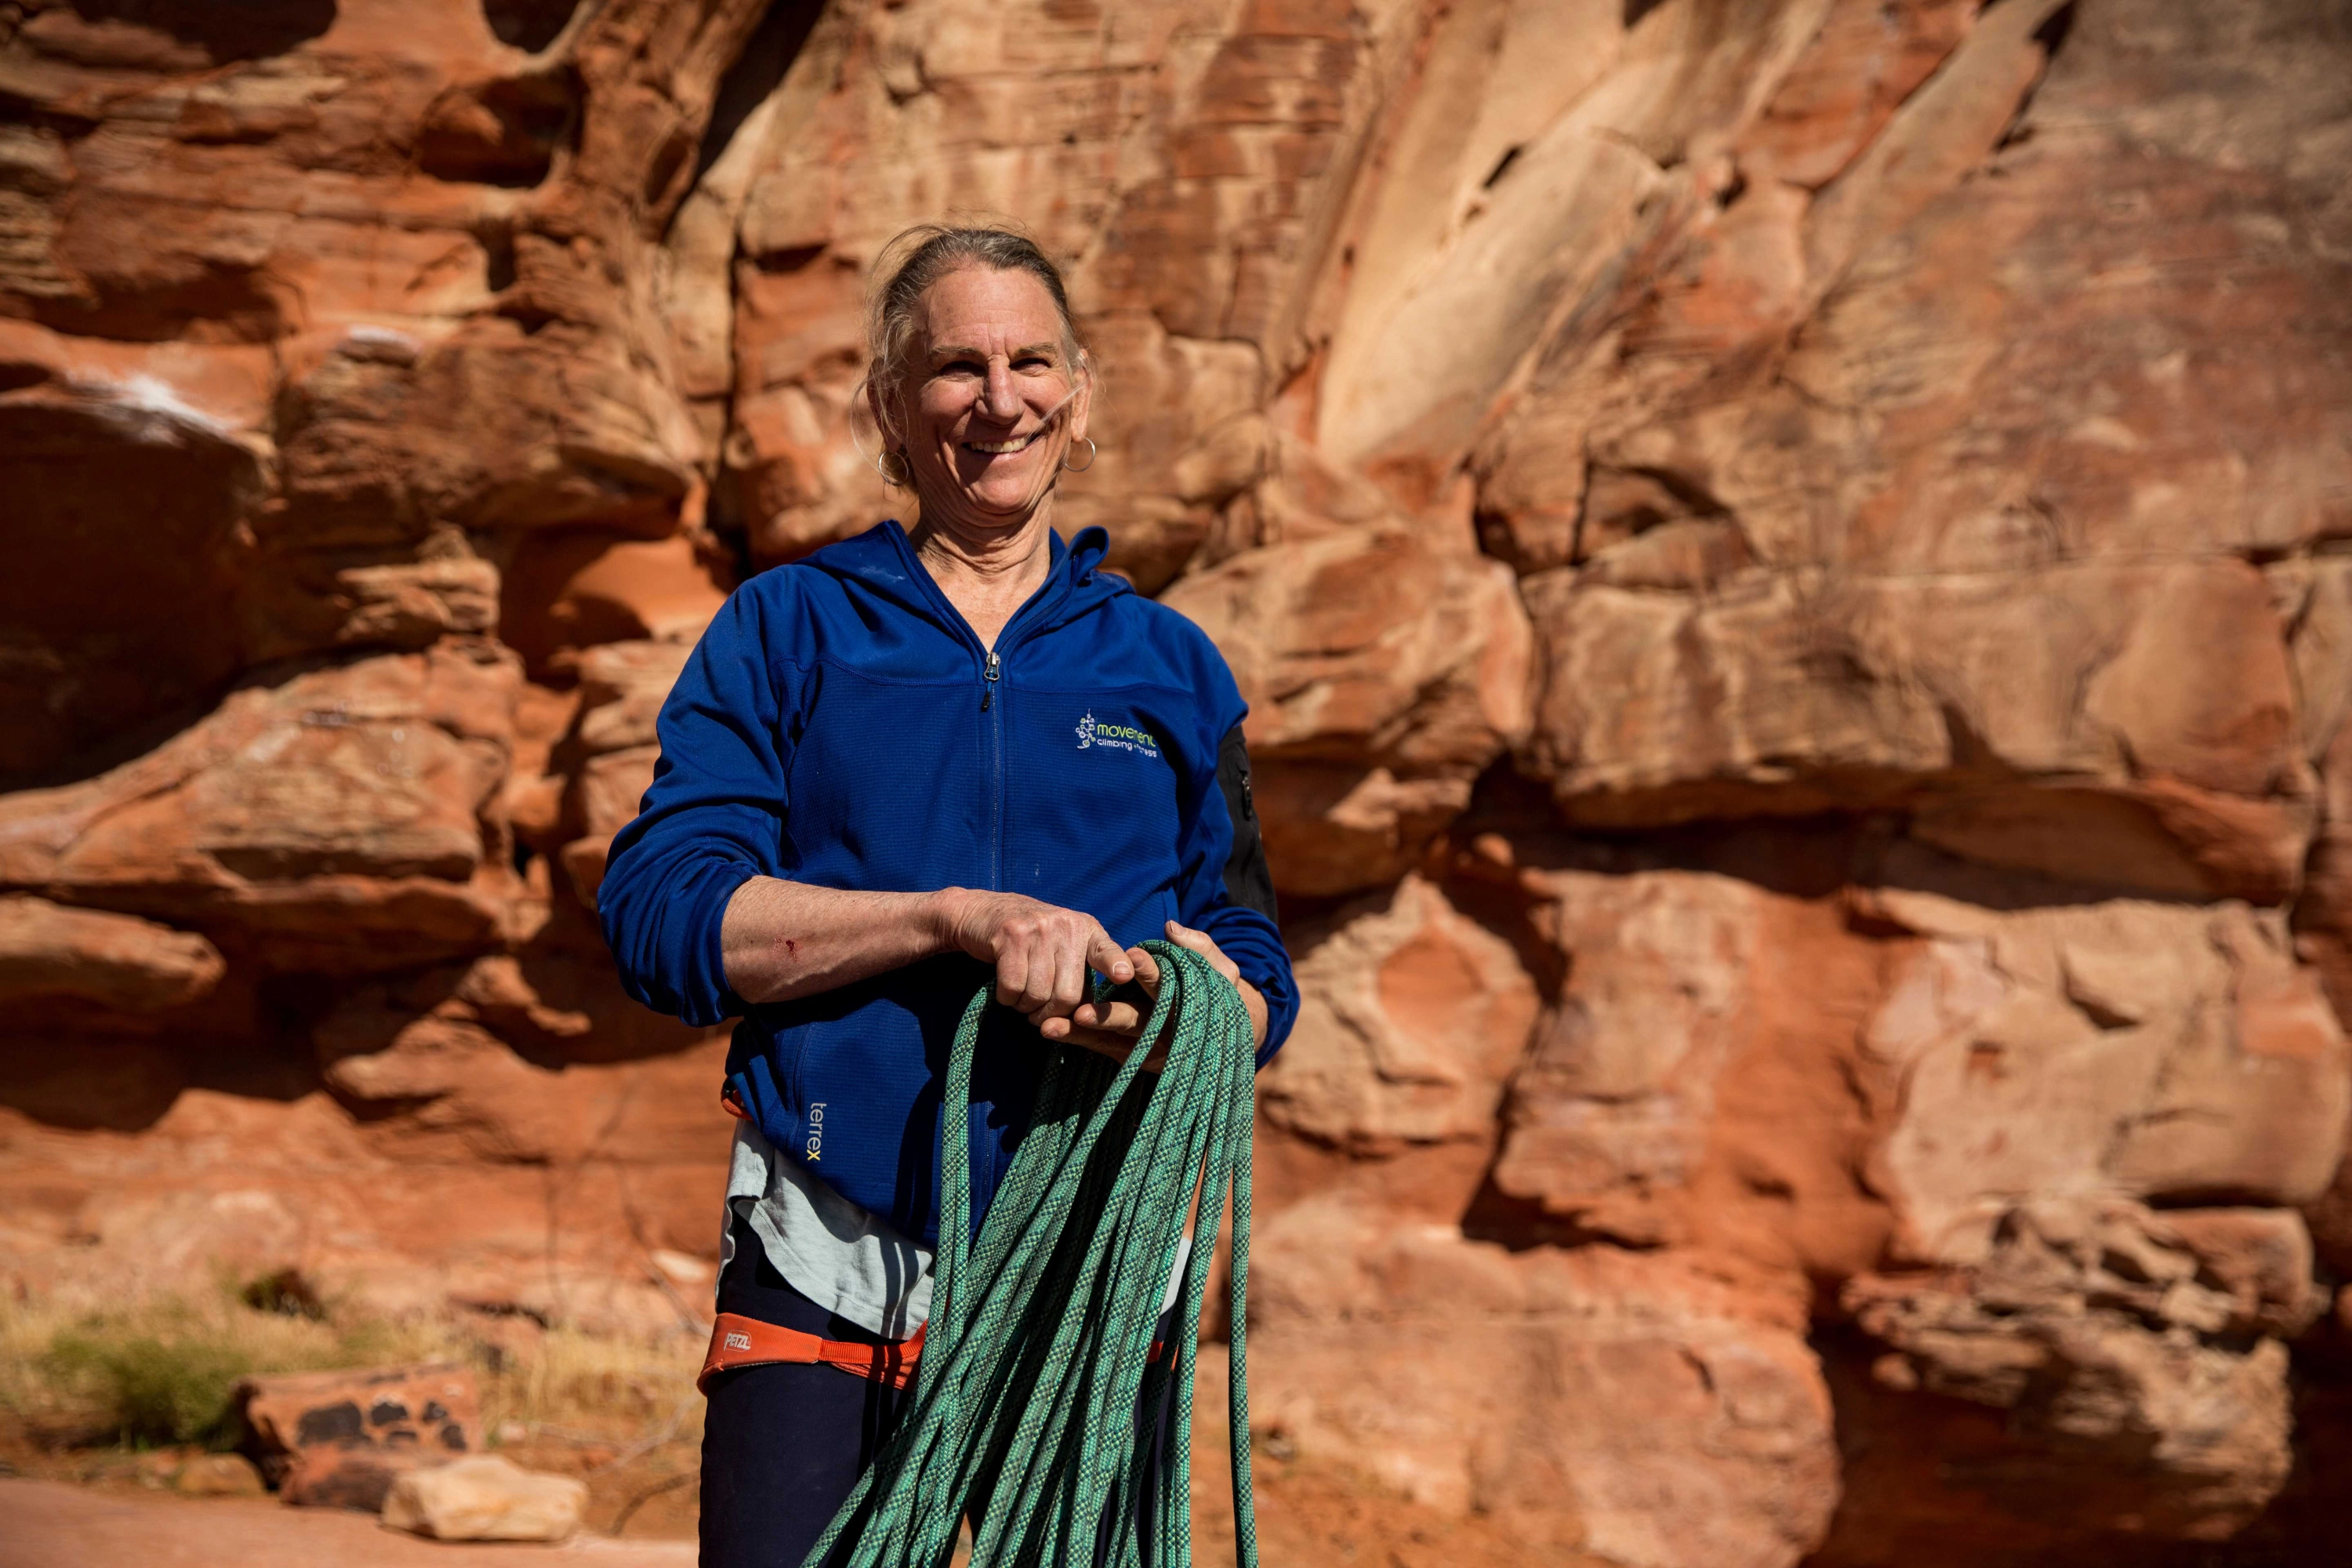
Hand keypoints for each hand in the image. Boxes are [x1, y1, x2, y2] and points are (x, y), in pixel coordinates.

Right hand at [935, 889, 1134, 1033]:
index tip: (1124, 975)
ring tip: (1022, 999)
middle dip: (1051, 1014)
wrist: (980, 913)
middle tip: (1038, 1013)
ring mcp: (1039, 928)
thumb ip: (1079, 969)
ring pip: (1038, 995)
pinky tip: (1006, 990)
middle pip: (1067, 994)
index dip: (1114, 963)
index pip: (1105, 949)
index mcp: (1085, 929)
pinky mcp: (1011, 935)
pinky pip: (1012, 988)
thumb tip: (1086, 1011)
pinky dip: (1007, 999)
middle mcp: (1066, 925)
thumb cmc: (1028, 939)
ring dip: (1026, 1008)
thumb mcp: (1061, 943)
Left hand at [1047, 920, 1267, 1070]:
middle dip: (1109, 1017)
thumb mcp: (1222, 970)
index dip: (1151, 973)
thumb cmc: (1219, 995)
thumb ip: (1198, 947)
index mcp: (1190, 1004)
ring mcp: (1152, 1050)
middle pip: (1138, 1023)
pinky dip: (1079, 1041)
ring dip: (1082, 1034)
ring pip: (1114, 1041)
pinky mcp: (1136, 1061)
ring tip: (1050, 1026)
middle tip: (1079, 1012)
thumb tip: (1170, 927)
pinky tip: (1052, 1031)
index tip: (1132, 957)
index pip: (1169, 987)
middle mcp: (1169, 1031)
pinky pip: (1104, 1050)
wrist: (1227, 1044)